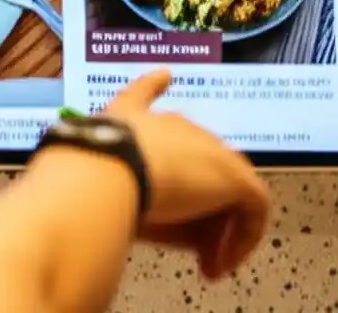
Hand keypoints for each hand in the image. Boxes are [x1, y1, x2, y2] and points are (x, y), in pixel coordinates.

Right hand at [103, 70, 271, 279]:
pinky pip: (251, 210)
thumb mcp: (97, 178)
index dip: (153, 85)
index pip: (143, 93)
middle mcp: (173, 125)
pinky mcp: (233, 176)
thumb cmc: (86, 176)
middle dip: (198, 201)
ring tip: (207, 260)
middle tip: (192, 244)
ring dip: (220, 227)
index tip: (163, 76)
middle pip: (198, 159)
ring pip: (227, 187)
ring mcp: (207, 147)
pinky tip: (220, 261)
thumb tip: (129, 211)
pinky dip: (239, 239)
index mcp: (131, 118)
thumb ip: (113, 182)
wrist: (106, 171)